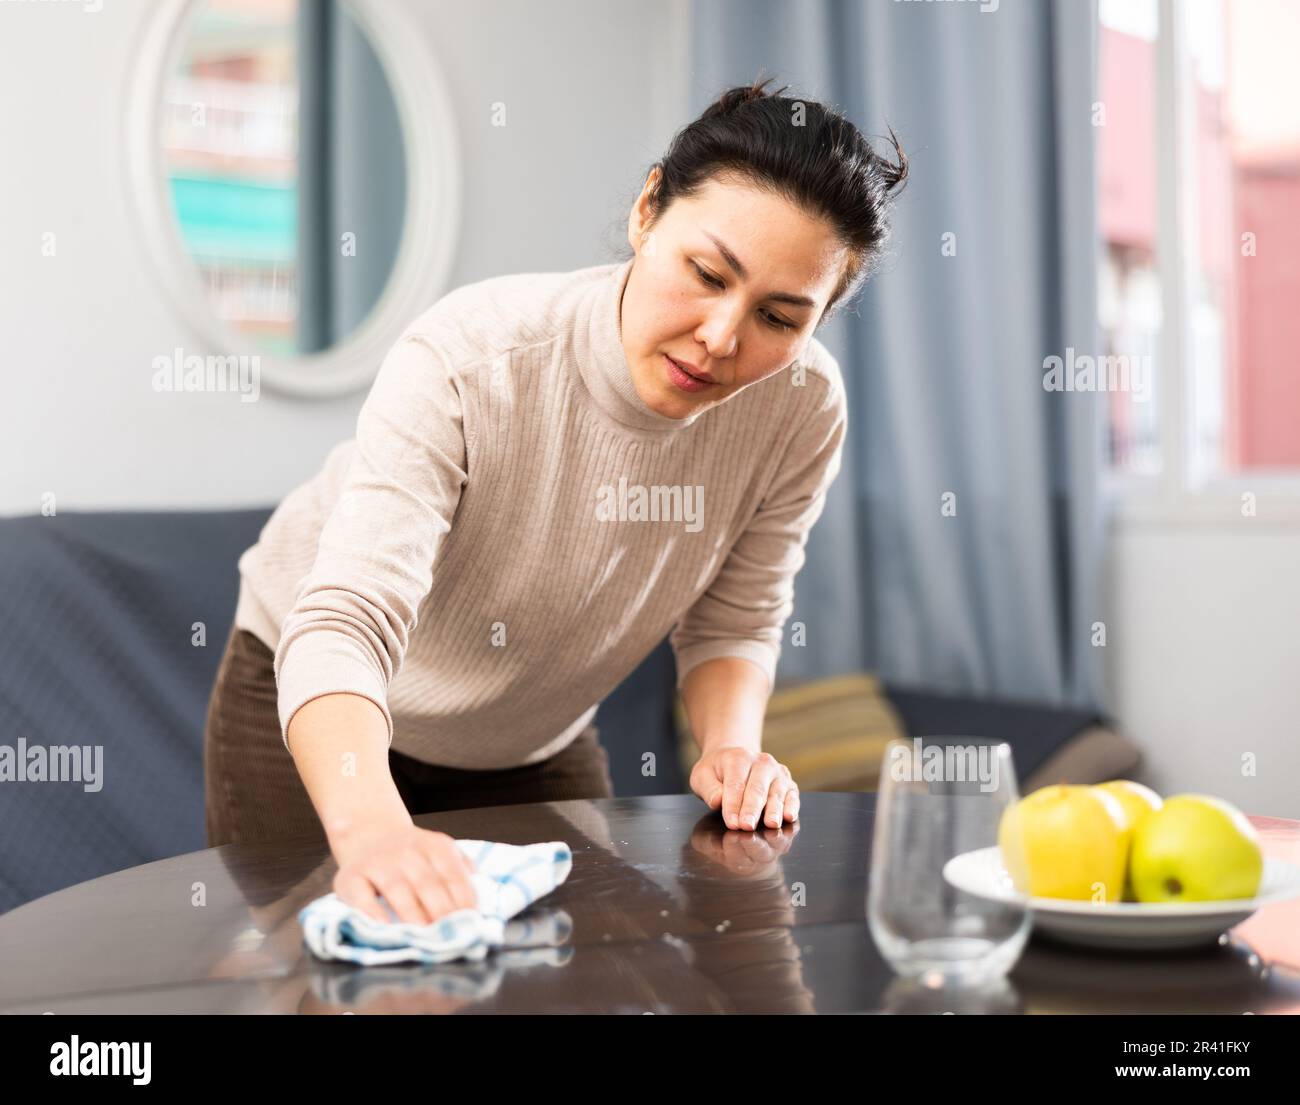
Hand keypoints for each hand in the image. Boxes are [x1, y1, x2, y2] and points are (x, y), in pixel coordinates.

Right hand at [331, 822, 478, 925]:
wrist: (369, 836)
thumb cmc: (411, 856)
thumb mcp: (440, 853)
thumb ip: (460, 873)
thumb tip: (480, 904)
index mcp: (434, 845)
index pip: (453, 873)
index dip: (463, 899)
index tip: (470, 922)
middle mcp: (406, 850)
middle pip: (427, 883)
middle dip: (441, 911)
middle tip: (449, 936)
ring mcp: (377, 862)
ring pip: (397, 889)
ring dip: (413, 915)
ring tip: (424, 936)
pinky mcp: (350, 877)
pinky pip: (362, 897)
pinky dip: (374, 914)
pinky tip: (386, 930)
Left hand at [690, 746, 799, 830]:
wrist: (737, 759)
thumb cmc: (718, 772)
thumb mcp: (703, 776)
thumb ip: (708, 789)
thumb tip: (718, 801)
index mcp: (739, 758)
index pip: (735, 784)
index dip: (733, 805)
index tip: (731, 823)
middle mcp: (762, 762)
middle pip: (757, 788)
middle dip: (752, 809)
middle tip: (747, 826)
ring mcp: (778, 773)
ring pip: (776, 793)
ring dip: (774, 810)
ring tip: (771, 824)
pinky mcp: (789, 784)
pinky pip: (792, 796)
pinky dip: (792, 806)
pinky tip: (789, 817)